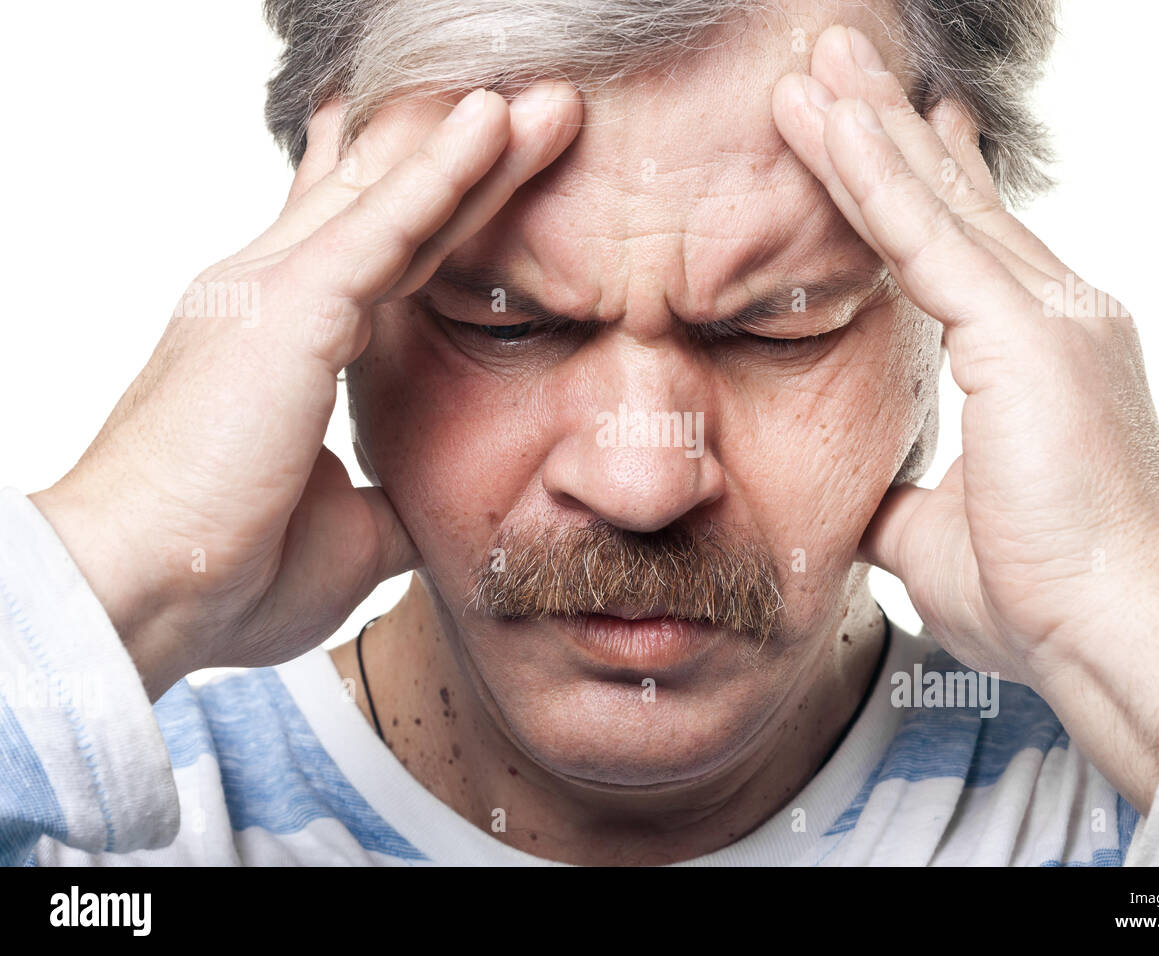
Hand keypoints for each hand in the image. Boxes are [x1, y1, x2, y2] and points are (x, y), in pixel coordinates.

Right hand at [32, 83, 582, 700]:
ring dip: (474, 147)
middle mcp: (273, 297)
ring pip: (395, 197)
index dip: (424, 207)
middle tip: (526, 106)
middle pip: (388, 207)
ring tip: (541, 102)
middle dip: (460, 158)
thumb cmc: (223, 574)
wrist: (144, 596)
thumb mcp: (340, 534)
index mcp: (280, 344)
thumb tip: (416, 509)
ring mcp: (278, 291)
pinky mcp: (290, 305)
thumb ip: (381, 499)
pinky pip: (388, 223)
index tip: (474, 164)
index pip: (368, 254)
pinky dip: (445, 171)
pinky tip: (495, 125)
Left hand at [772, 26, 1158, 808]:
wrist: (1111, 636)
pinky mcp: (1025, 330)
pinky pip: (923, 234)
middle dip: (885, 132)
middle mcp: (1055, 315)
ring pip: (932, 201)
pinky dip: (871, 174)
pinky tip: (829, 121)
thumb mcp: (939, 536)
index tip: (882, 137)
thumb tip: (866, 492)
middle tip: (835, 68)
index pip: (966, 248)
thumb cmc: (1044, 598)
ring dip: (866, 128)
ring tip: (816, 64)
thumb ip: (902, 495)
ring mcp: (1049, 313)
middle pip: (949, 203)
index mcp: (1039, 356)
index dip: (920, 184)